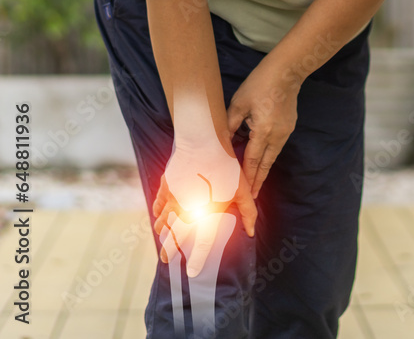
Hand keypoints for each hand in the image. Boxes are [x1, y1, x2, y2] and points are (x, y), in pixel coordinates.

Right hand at [153, 141, 256, 276]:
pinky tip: (157, 217)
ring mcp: (173, 200)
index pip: (201, 244)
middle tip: (165, 260)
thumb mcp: (242, 191)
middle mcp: (187, 212)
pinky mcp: (166, 187)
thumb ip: (248, 213)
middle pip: (175, 236)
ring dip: (162, 233)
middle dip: (170, 250)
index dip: (196, 260)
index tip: (191, 273)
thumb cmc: (225, 168)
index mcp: (206, 216)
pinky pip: (159, 205)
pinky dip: (158, 213)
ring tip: (161, 241)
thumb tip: (251, 232)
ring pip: (164, 222)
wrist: (202, 144)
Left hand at [227, 63, 299, 198]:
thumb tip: (221, 141)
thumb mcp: (238, 103)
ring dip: (264, 170)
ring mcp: (286, 132)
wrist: (287, 72)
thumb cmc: (260, 84)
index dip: (247, 177)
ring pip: (272, 156)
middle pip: (266, 164)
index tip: (244, 192)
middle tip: (253, 197)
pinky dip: (268, 156)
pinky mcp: (289, 127)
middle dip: (258, 181)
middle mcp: (277, 135)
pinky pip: (277, 146)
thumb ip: (230, 125)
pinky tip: (263, 160)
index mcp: (264, 131)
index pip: (252, 160)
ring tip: (257, 182)